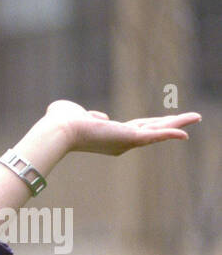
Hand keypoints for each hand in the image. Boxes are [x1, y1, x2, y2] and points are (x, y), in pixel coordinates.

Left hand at [43, 99, 200, 155]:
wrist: (59, 129)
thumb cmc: (61, 121)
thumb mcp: (76, 113)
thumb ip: (88, 114)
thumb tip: (98, 116)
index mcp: (110, 135)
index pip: (134, 129)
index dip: (148, 125)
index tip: (162, 122)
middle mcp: (120, 141)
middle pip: (152, 130)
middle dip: (170, 125)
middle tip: (190, 120)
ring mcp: (126, 141)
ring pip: (157, 131)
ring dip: (177, 125)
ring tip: (196, 117)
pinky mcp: (129, 138)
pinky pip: (155, 136)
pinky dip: (170, 133)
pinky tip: (185, 132)